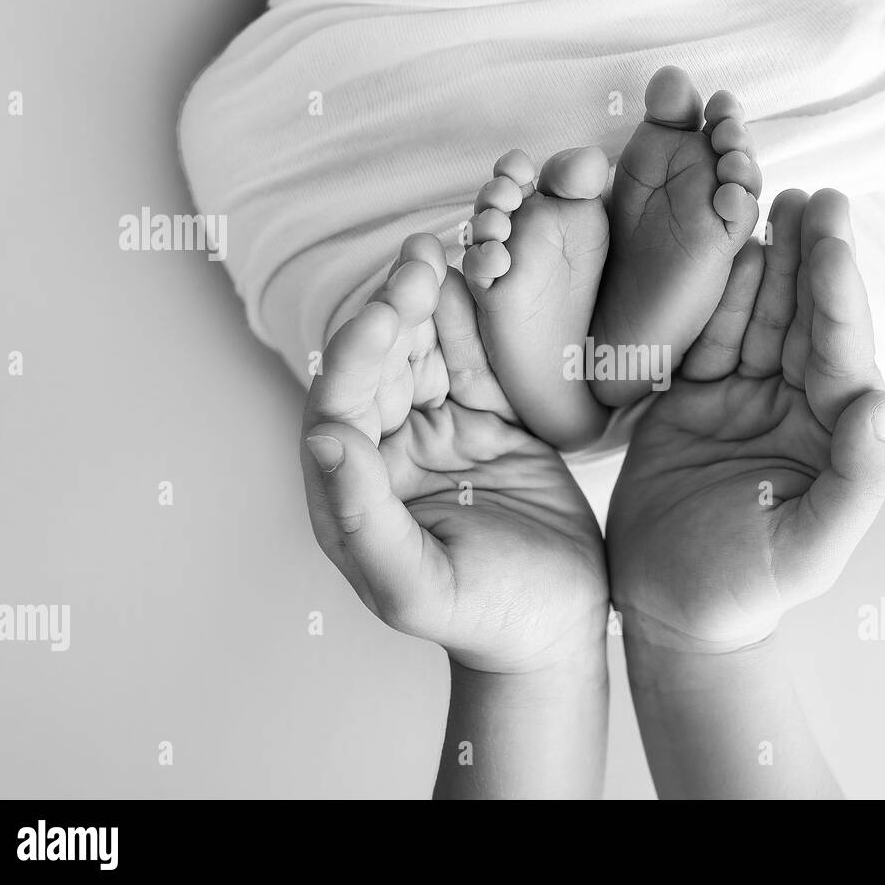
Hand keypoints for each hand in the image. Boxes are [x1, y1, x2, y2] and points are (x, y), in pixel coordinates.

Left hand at [300, 235, 608, 674]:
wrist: (558, 631)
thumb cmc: (486, 620)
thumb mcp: (416, 585)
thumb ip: (363, 518)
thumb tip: (325, 440)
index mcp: (353, 493)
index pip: (342, 405)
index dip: (358, 352)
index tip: (385, 309)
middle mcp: (389, 455)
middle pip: (383, 366)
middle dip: (394, 308)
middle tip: (419, 258)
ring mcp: (441, 437)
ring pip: (429, 354)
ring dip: (430, 304)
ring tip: (440, 253)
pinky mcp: (492, 427)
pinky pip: (481, 365)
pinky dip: (478, 325)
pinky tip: (478, 282)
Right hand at [607, 189, 884, 653]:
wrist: (673, 612)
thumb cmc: (748, 591)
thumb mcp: (814, 546)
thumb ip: (858, 478)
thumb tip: (883, 398)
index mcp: (829, 434)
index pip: (839, 350)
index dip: (837, 289)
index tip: (833, 231)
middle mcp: (790, 408)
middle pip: (802, 319)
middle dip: (807, 258)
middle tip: (809, 194)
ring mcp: (738, 401)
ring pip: (753, 319)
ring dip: (760, 264)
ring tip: (762, 205)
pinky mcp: (688, 403)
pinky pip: (700, 340)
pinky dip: (706, 298)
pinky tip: (714, 254)